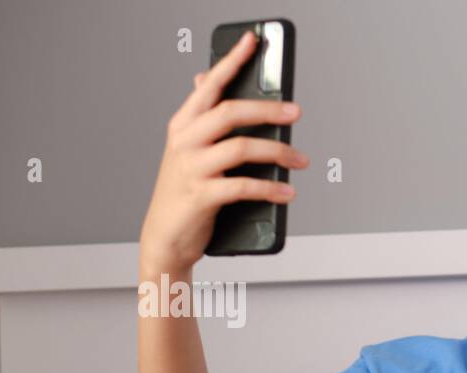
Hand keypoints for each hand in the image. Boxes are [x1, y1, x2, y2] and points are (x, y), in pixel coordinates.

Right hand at [138, 29, 308, 272]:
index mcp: (183, 124)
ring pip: (241, 148)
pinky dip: (270, 189)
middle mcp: (185, 141)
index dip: (232, 61)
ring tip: (301, 161)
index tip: (253, 41)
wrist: (166, 236)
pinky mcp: (202, 196)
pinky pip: (243, 187)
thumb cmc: (185, 191)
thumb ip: (203, 119)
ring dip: (278, 153)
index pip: (210, 84)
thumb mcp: (190, 150)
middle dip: (268, 110)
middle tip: (296, 112)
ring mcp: (191, 168)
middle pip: (230, 112)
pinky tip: (287, 192)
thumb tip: (209, 81)